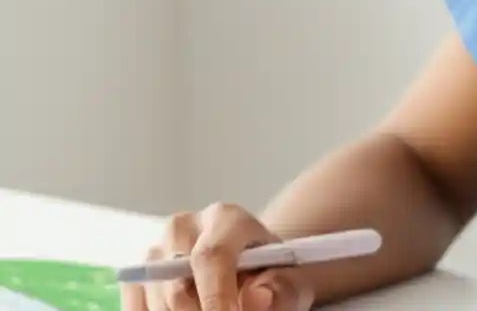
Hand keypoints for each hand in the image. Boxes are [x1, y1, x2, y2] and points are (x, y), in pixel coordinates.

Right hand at [120, 202, 315, 310]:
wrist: (254, 271)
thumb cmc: (274, 276)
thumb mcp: (294, 280)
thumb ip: (283, 289)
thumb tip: (257, 299)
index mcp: (225, 219)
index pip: (212, 256)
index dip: (217, 296)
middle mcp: (183, 228)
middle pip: (176, 284)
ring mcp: (155, 251)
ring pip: (155, 300)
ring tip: (217, 310)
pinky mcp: (138, 276)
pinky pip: (137, 307)